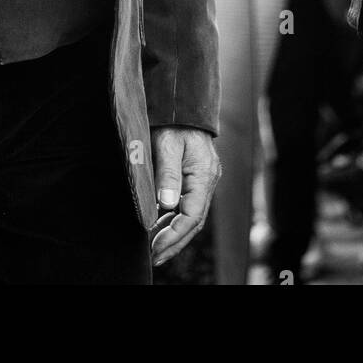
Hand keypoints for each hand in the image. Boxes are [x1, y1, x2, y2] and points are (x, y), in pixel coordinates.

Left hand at [150, 126, 220, 267]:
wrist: (183, 104)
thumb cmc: (174, 123)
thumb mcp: (167, 145)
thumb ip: (168, 174)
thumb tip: (167, 205)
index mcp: (204, 176)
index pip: (191, 216)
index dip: (173, 236)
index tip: (154, 249)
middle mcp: (207, 181)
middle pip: (194, 221)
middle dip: (174, 242)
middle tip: (154, 258)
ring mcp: (204, 180)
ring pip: (191, 215)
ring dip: (174, 233)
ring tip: (154, 249)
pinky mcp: (196, 177)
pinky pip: (188, 205)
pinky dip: (174, 219)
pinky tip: (160, 226)